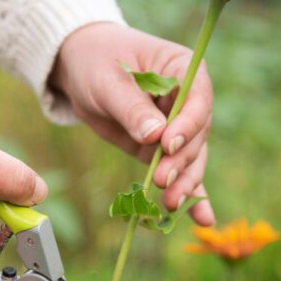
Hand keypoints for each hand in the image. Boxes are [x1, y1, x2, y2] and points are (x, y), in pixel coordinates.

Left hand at [51, 22, 213, 224]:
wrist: (78, 69)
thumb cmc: (95, 61)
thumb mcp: (108, 80)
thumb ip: (132, 108)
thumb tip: (156, 136)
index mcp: (183, 69)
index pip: (198, 98)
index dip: (188, 123)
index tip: (169, 144)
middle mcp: (188, 100)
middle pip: (197, 135)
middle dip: (181, 161)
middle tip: (161, 181)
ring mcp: (177, 127)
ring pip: (191, 158)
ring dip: (184, 183)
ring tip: (169, 204)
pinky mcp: (161, 150)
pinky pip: (179, 172)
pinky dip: (189, 194)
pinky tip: (202, 219)